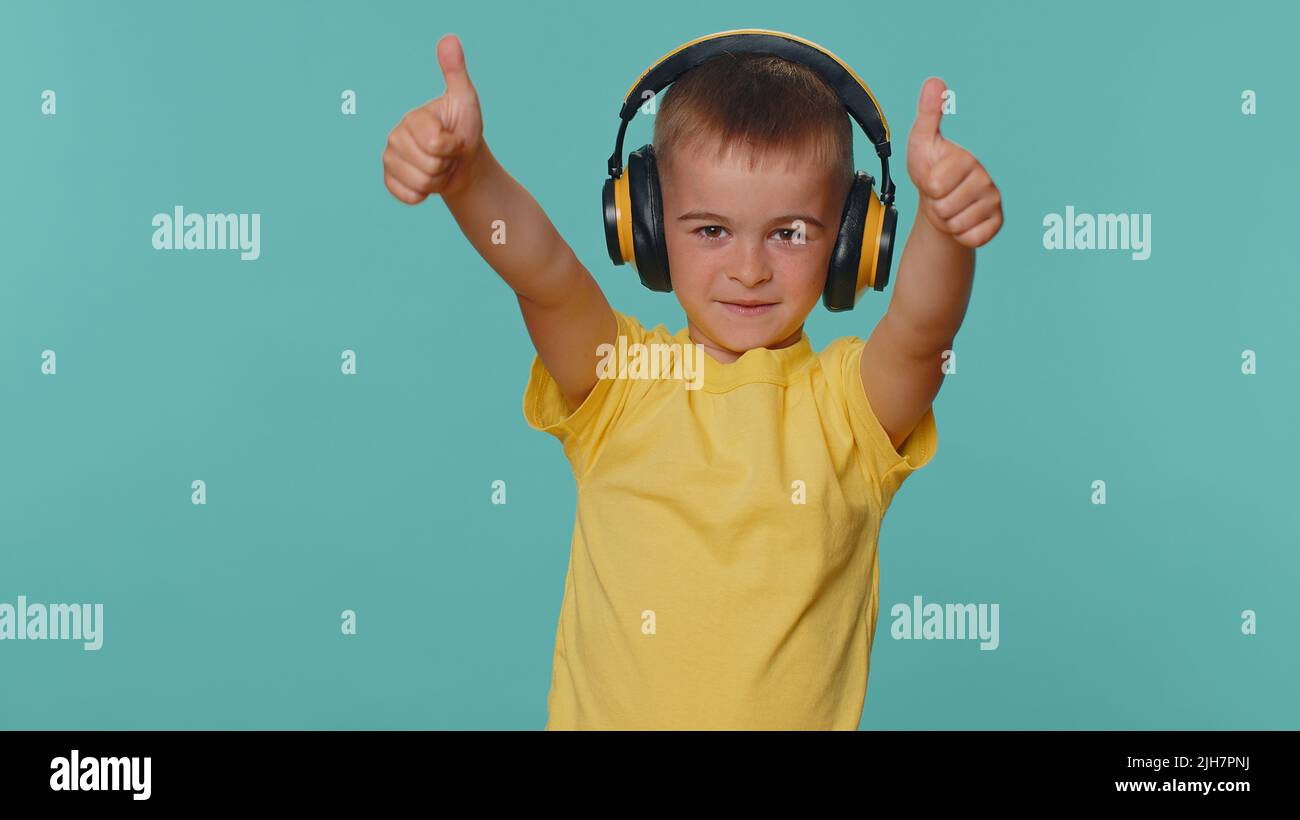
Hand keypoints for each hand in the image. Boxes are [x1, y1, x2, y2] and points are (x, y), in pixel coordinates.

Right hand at [383, 33, 484, 203]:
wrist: (463, 162)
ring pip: (420, 184)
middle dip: (447, 165)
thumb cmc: (464, 129)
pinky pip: (408, 196)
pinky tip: (427, 182)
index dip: (453, 146)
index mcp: (413, 118)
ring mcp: (390, 158)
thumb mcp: (465, 100)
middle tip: (448, 154)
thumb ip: (455, 72)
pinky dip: (423, 195)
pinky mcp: (390, 179)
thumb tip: (449, 39)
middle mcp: (396, 136)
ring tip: (440, 166)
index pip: (436, 144)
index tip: (455, 138)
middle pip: (429, 165)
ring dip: (438, 181)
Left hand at [906, 77, 1001, 247]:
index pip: (936, 185)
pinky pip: (973, 238)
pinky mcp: (996, 223)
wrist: (938, 202)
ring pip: (956, 224)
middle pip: (945, 207)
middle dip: (936, 205)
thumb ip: (928, 113)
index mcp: (968, 160)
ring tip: (949, 206)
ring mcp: (993, 202)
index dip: (929, 187)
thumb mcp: (922, 141)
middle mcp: (985, 180)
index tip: (934, 178)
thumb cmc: (930, 170)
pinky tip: (962, 220)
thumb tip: (935, 81)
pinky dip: (961, 235)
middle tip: (941, 195)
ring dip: (947, 220)